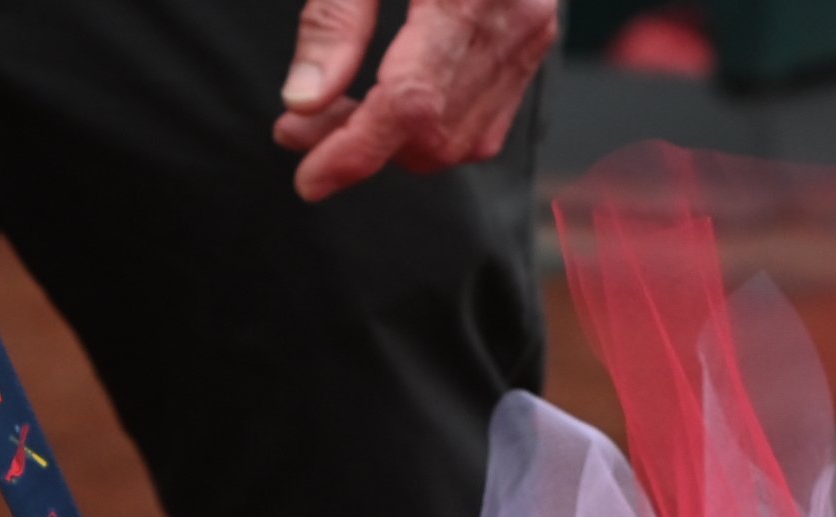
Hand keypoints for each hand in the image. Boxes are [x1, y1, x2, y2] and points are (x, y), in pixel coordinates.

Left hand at [276, 0, 556, 202]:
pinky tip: (387, 99)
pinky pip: (486, 118)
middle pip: (436, 134)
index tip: (308, 179)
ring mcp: (533, 37)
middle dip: (363, 146)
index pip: (409, 104)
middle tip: (300, 126)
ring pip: (463, 140)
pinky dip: (432, 126)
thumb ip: (334, 19)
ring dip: (394, 144)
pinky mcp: (534, 40)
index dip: (354, 152)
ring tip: (336, 113)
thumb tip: (305, 103)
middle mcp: (516, 23)